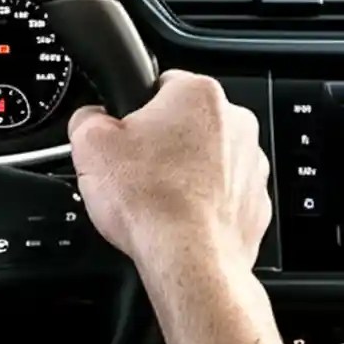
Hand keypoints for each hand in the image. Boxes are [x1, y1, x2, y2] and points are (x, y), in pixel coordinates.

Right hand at [68, 70, 270, 286]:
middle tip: (135, 170)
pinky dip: (203, 204)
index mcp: (198, 94)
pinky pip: (223, 194)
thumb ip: (87, 117)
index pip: (161, 83)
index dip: (134, 111)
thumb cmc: (152, 203)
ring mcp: (251, 164)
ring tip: (156, 197)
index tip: (124, 135)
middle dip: (161, 142)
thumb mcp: (89, 144)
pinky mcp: (255, 202)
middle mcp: (236, 122)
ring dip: (184, 172)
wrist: (188, 259)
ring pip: (207, 159)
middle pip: (186, 122)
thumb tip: (90, 119)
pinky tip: (178, 217)